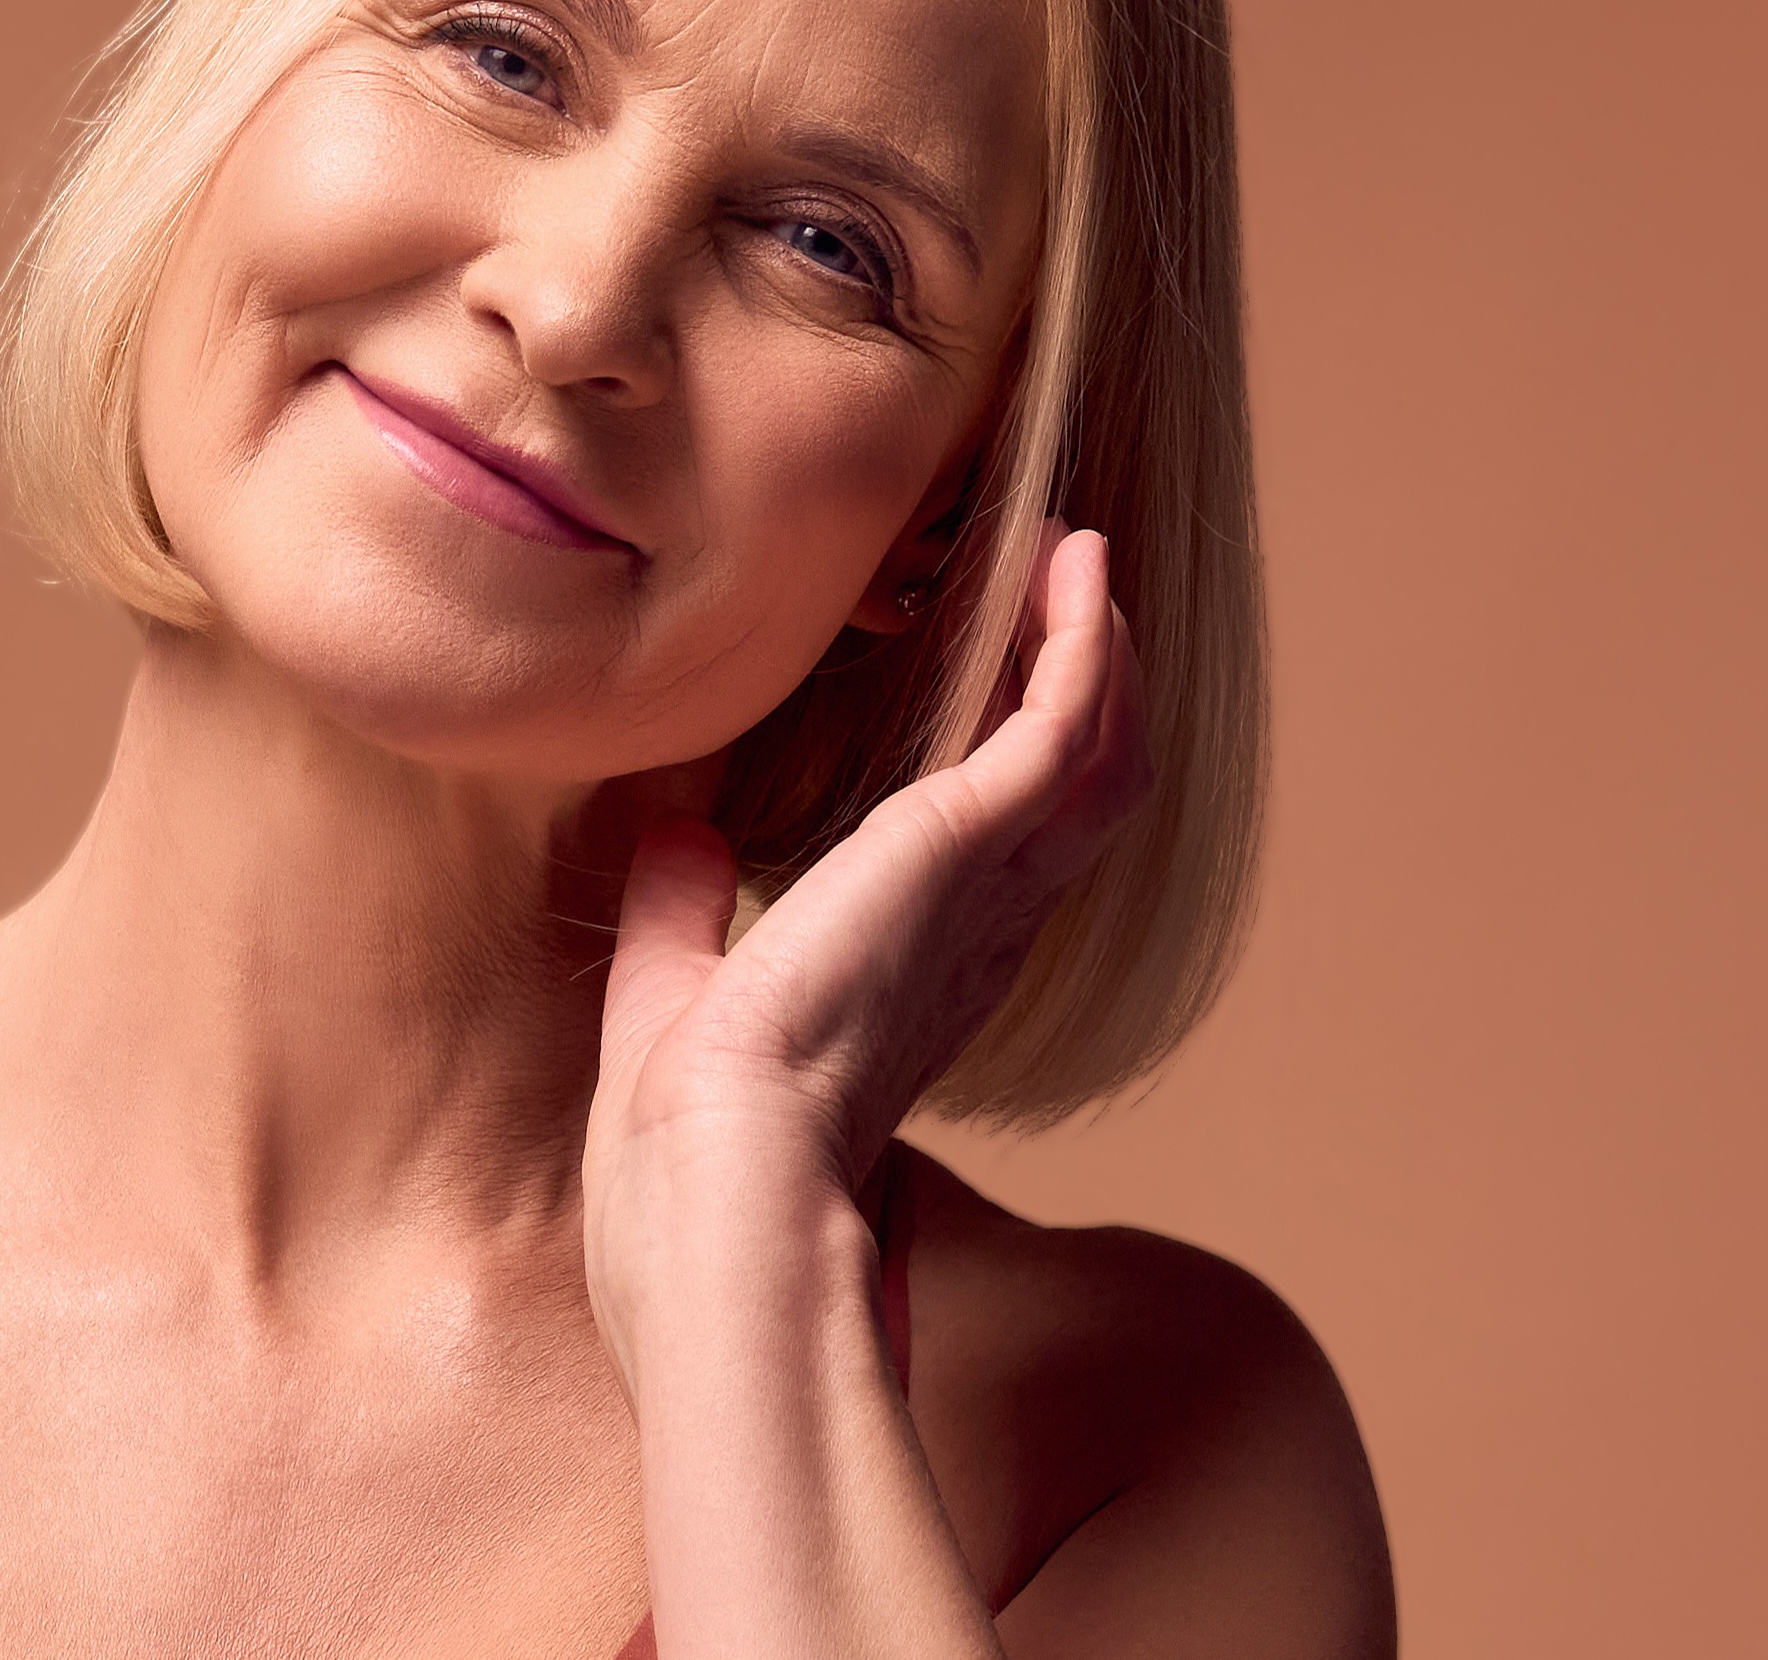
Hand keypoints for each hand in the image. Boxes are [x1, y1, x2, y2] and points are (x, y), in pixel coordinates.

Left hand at [583, 525, 1154, 1340]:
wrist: (715, 1212)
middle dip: (1078, 688)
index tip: (993, 679)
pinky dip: (1080, 642)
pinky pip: (1063, 726)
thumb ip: (678, 920)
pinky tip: (1073, 568)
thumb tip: (675, 836)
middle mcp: (975, 939)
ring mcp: (983, 894)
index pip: (995, 860)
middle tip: (1055, 588)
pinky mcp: (965, 847)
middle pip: (1075, 796)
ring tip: (1072, 555)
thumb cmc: (685, 1179)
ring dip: (1093, 649)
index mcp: (912, 986)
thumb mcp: (671, 1013)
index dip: (1011, 765)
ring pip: (1097, 755)